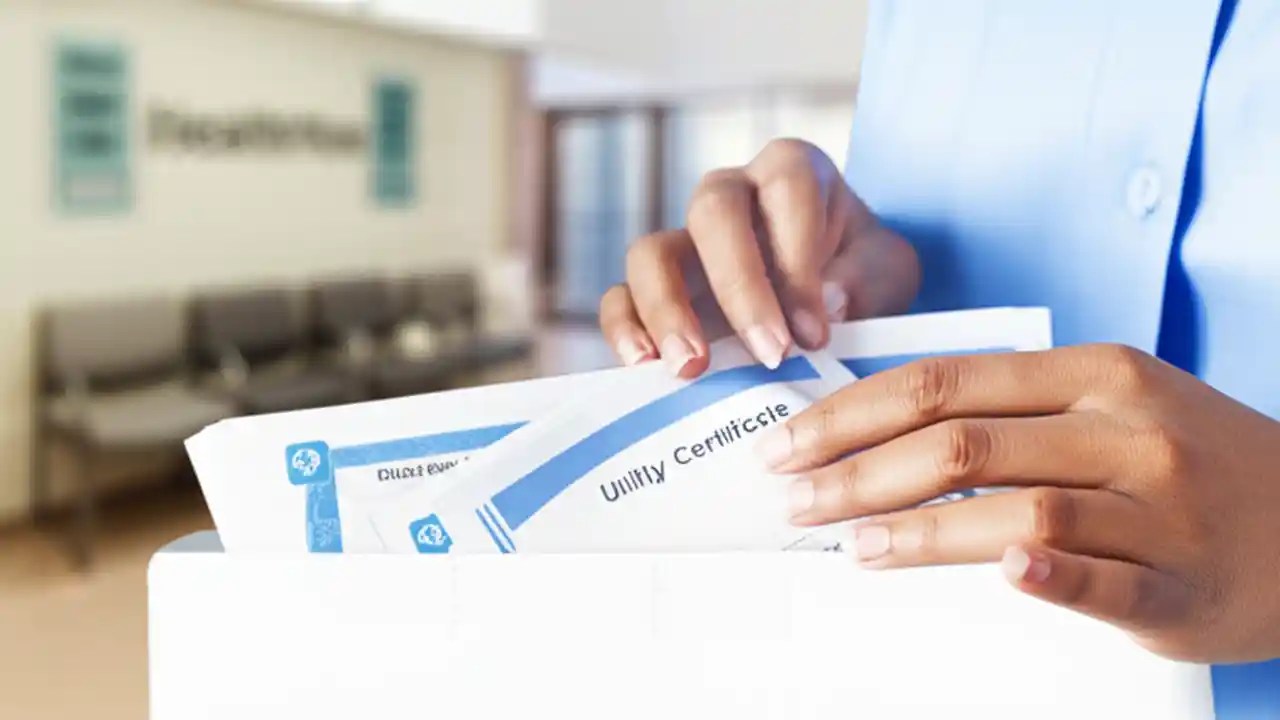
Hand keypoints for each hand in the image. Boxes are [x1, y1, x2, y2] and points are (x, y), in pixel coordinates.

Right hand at [598, 138, 918, 377]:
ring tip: (692, 368)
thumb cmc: (860, 276)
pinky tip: (645, 368)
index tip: (816, 334)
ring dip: (667, 310)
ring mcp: (684, 242)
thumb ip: (869, 279)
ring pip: (651, 252)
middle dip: (739, 286)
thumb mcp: (890, 272)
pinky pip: (618, 297)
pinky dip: (624, 329)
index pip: (786, 189)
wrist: (829, 304)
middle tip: (769, 353)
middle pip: (712, 211)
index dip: (798, 259)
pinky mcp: (654, 291)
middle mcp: (730, 194)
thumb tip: (824, 303)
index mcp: (791, 173)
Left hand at [757, 344, 1279, 662]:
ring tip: (849, 545)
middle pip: (961, 443)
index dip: (851, 413)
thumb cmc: (1187, 461)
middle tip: (792, 500)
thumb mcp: (1107, 403)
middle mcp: (1125, 429)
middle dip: (856, 471)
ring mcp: (1158, 508)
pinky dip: (1050, 577)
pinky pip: (1106, 581)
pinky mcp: (1182, 585)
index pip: (942, 383)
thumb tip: (879, 433)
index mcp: (1094, 374)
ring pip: (1019, 509)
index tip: (788, 443)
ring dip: (918, 531)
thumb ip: (1008, 410)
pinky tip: (1002, 573)